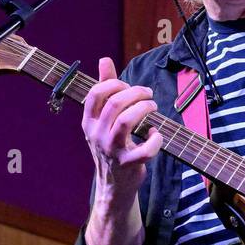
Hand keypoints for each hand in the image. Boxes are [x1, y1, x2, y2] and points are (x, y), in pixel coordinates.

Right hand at [82, 57, 162, 196]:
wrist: (113, 185)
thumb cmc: (111, 146)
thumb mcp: (103, 120)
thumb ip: (105, 89)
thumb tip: (104, 60)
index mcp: (89, 122)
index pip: (95, 94)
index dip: (114, 83)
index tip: (127, 86)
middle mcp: (97, 135)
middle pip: (115, 104)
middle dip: (136, 93)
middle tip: (148, 95)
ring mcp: (112, 150)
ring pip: (127, 121)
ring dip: (145, 109)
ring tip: (153, 107)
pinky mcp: (128, 164)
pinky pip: (145, 150)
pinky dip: (155, 139)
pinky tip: (156, 133)